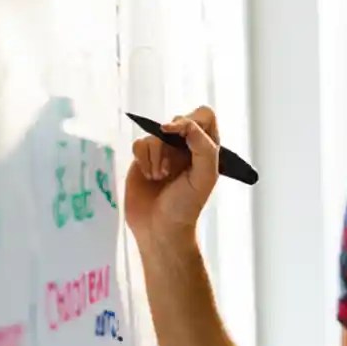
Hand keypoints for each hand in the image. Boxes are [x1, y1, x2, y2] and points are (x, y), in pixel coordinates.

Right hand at [124, 106, 219, 242]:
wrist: (159, 228)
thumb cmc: (186, 206)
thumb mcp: (204, 177)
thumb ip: (203, 148)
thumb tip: (183, 125)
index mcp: (207, 149)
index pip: (204, 117)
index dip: (190, 120)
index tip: (176, 134)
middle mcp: (187, 147)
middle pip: (177, 120)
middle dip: (170, 144)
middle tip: (171, 169)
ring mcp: (164, 151)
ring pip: (154, 133)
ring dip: (156, 156)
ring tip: (160, 177)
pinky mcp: (144, 158)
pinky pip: (139, 143)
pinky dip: (142, 159)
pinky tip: (148, 176)